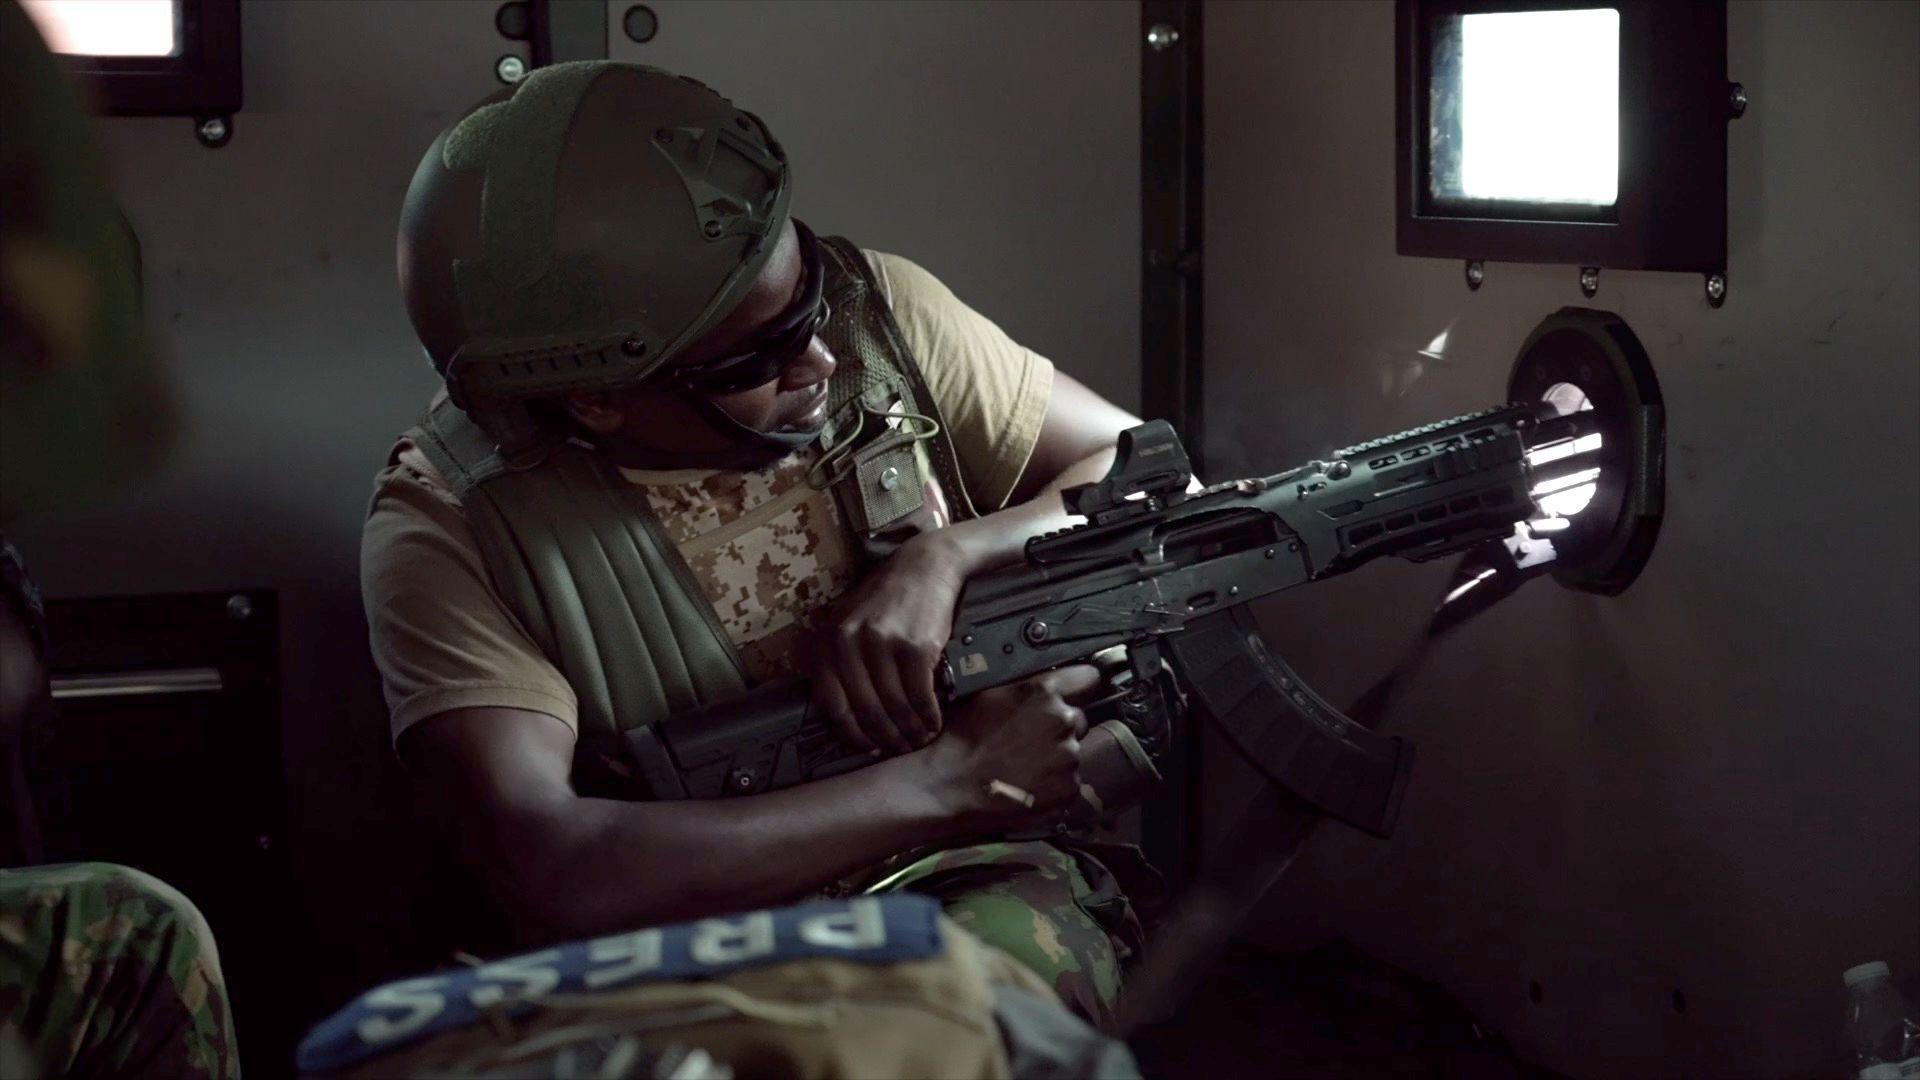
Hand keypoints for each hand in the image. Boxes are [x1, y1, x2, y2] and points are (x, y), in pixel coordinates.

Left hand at [811, 531, 967, 754]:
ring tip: (918, 738)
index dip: (851, 734)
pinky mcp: (915, 647)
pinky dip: (928, 716)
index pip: (832, 704)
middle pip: (866, 711)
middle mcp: (849, 643)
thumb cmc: (886, 599)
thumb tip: (846, 716)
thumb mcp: (849, 621)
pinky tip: (932, 722)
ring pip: (894, 707)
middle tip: (898, 748)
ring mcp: (882, 644)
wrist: (924, 565)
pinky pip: (920, 695)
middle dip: (885, 738)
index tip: (866, 747)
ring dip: (909, 731)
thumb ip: (840, 661)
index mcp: (828, 641)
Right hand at [920, 665, 1099, 831]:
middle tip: (1030, 741)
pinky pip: (1070, 781)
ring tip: (1024, 766)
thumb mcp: (988, 694)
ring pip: (1072, 751)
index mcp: (1043, 692)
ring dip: (1055, 757)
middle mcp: (1062, 720)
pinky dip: (1055, 784)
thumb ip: (1024, 683)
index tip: (1078, 693)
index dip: (1081, 685)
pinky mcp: (1069, 787)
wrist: (952, 787)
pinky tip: (1029, 784)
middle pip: (1077, 719)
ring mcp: (1068, 756)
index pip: (1087, 678)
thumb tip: (1044, 676)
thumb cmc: (962, 741)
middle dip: (1060, 728)